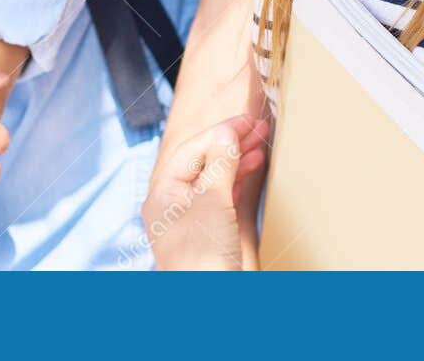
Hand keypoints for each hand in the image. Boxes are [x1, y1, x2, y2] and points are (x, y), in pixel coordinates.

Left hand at [145, 114, 268, 270]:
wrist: (210, 303)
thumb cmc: (203, 257)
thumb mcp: (212, 200)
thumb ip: (219, 163)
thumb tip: (225, 134)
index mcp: (162, 192)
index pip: (192, 148)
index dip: (221, 131)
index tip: (247, 120)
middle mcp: (173, 203)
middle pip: (203, 160)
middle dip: (231, 142)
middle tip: (259, 127)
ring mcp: (191, 217)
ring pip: (215, 176)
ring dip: (238, 157)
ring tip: (261, 142)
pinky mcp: (208, 231)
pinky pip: (222, 194)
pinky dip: (238, 178)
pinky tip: (253, 167)